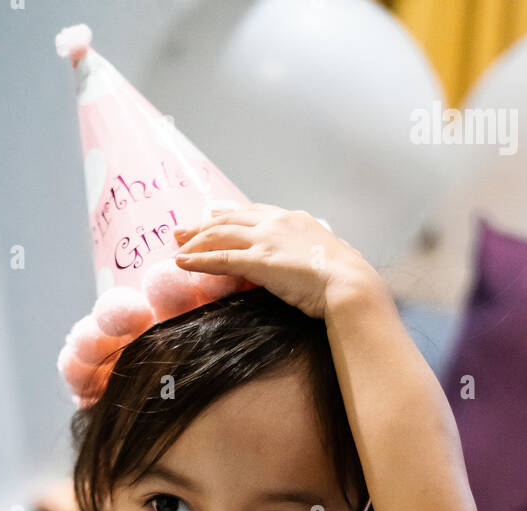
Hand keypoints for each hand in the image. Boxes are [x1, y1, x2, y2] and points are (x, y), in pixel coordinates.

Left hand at [173, 203, 377, 319]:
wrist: (350, 283)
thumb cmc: (343, 277)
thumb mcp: (323, 256)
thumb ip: (306, 253)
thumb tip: (303, 264)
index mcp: (293, 219)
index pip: (252, 212)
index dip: (227, 215)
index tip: (210, 216)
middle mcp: (276, 223)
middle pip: (229, 220)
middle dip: (202, 225)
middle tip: (181, 231)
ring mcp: (267, 240)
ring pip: (220, 235)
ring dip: (195, 241)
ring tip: (176, 246)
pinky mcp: (260, 262)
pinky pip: (221, 259)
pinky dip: (198, 260)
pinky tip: (181, 263)